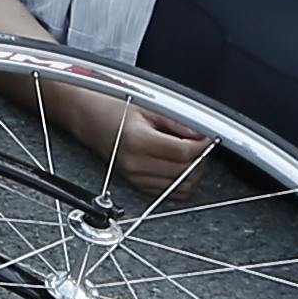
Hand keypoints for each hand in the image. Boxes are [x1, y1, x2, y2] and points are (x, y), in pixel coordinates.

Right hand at [98, 103, 216, 197]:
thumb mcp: (148, 106)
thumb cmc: (114, 108)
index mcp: (137, 141)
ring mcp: (134, 177)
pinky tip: (179, 165)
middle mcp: (135, 163)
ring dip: (191, 172)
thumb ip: (177, 121)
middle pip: (183, 171)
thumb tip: (201, 133)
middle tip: (200, 143)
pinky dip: (180, 181)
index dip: (201, 146)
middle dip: (199, 158)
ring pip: (179, 186)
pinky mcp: (136, 185)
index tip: (207, 137)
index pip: (182, 152)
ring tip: (190, 154)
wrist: (90, 118)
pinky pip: (168, 192)